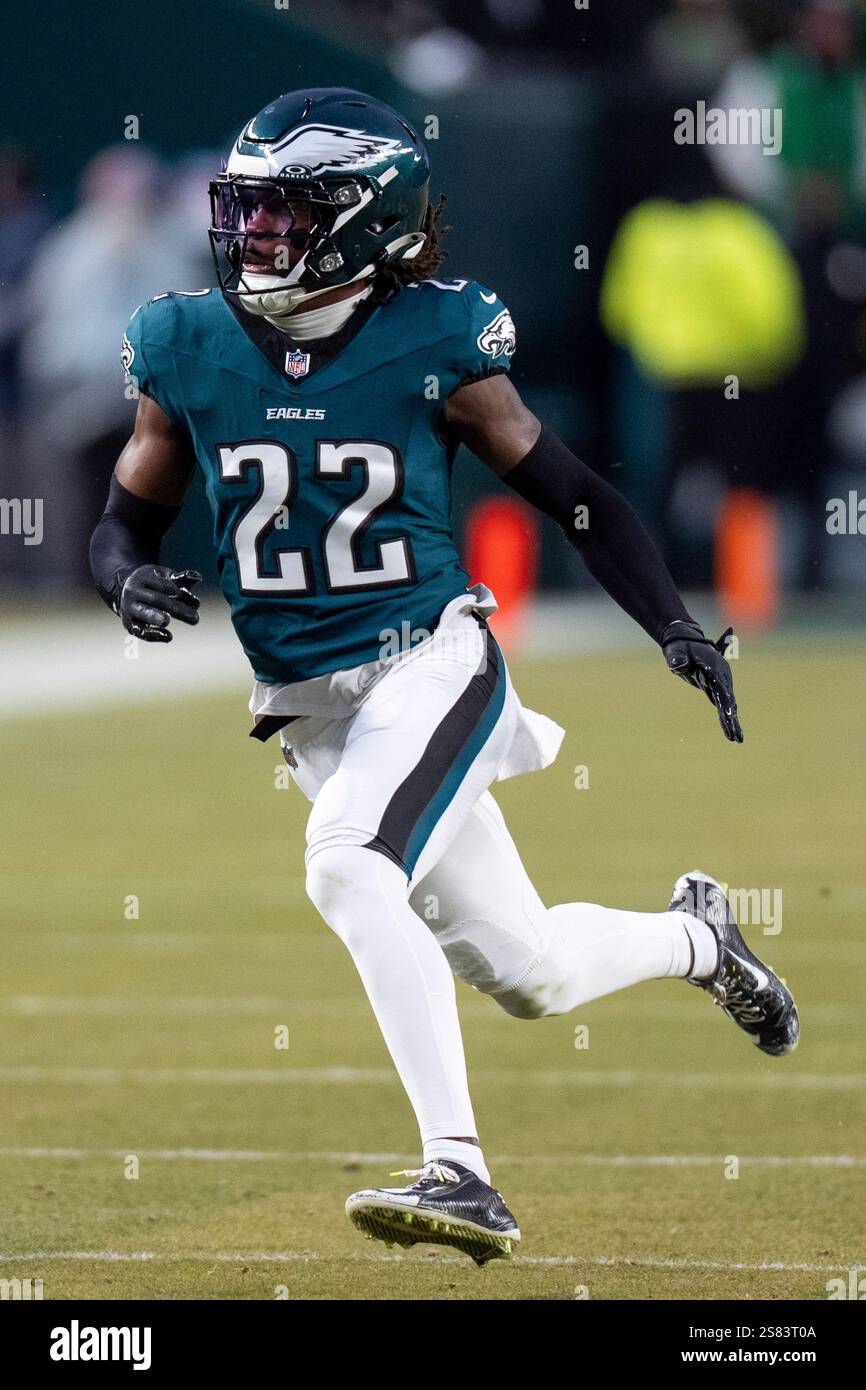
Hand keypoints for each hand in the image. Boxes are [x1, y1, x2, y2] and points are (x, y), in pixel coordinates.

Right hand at [119, 565, 201, 641]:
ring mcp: (129, 607)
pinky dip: (153, 634)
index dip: (180, 594)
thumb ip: (181, 579)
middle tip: (195, 619)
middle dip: (176, 609)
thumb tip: (197, 577)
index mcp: (143, 577)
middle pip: (156, 599)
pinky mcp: (129, 623)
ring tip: (167, 621)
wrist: (124, 589)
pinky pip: (140, 630)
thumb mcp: (163, 576)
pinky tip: (168, 637)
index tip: (197, 604)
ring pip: (144, 612)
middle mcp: (133, 591)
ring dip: (155, 617)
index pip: (163, 586)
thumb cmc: (151, 582)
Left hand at [660, 621, 742, 742]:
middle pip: (728, 699)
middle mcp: (721, 675)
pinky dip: (726, 717)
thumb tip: (677, 664)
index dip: (725, 700)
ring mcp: (721, 681)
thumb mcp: (676, 651)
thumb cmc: (680, 647)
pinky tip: (730, 732)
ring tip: (737, 739)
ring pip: (728, 704)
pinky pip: (723, 705)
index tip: (729, 713)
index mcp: (714, 666)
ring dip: (732, 722)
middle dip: (731, 718)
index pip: (721, 686)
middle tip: (736, 736)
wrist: (685, 641)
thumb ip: (678, 658)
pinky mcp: (717, 688)